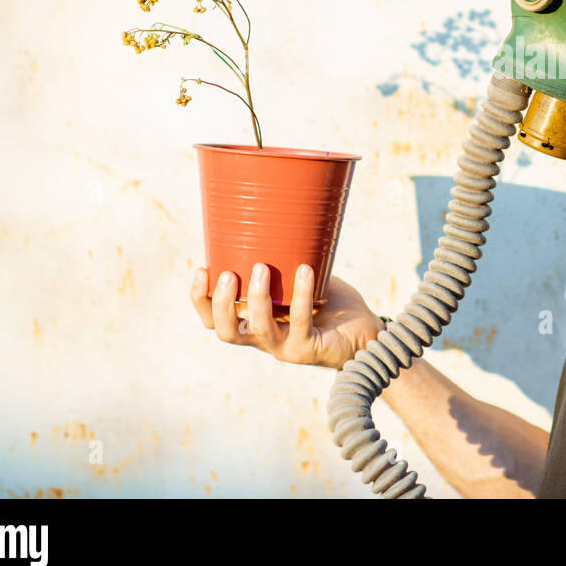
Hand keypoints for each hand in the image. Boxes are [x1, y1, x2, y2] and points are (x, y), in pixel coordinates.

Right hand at [191, 263, 384, 368]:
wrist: (364, 332)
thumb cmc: (330, 303)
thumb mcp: (299, 278)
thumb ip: (284, 260)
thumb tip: (276, 216)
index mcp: (253, 322)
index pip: (214, 319)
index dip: (201, 299)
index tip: (202, 269)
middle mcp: (263, 338)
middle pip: (226, 331)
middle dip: (222, 303)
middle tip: (230, 274)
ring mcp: (284, 347)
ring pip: (259, 329)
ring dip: (257, 298)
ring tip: (262, 268)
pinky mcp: (308, 349)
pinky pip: (300, 322)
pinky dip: (300, 294)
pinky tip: (305, 270)